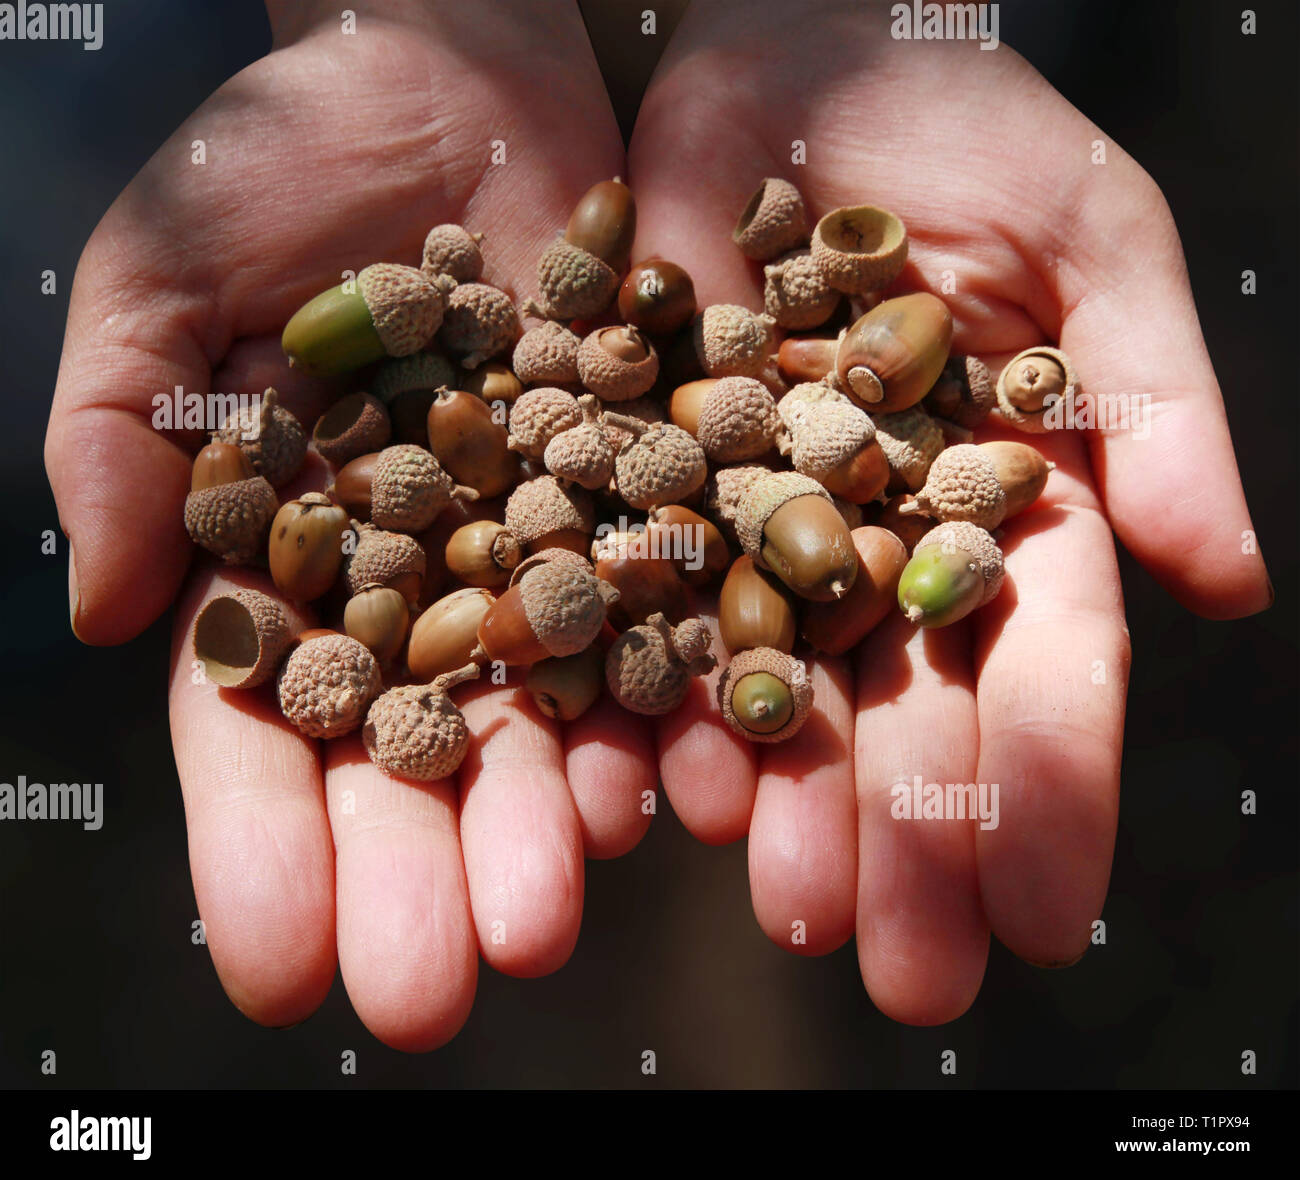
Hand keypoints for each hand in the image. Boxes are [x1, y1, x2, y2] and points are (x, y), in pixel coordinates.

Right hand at [44, 0, 658, 1050]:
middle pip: (419, 752)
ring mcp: (545, 544)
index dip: (266, 852)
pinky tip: (685, 786)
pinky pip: (671, 608)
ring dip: (555, 817)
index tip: (276, 971)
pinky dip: (677, 697)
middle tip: (440, 991)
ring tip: (559, 913)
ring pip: (552, 709)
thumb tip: (111, 605)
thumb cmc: (278, 165)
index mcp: (291, 562)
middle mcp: (424, 581)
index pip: (263, 730)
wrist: (449, 75)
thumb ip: (122, 437)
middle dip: (426, 870)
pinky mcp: (652, 488)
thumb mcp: (165, 284)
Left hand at [627, 0, 1270, 1023]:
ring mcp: (748, 523)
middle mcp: (873, 541)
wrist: (802, 55)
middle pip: (901, 706)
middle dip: (912, 839)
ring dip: (785, 802)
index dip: (1048, 785)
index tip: (1048, 916)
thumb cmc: (970, 135)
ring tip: (791, 911)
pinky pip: (637, 602)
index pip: (1037, 663)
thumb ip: (1150, 404)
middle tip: (912, 974)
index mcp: (996, 502)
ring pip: (772, 683)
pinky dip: (649, 694)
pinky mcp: (636, 481)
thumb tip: (1234, 581)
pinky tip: (657, 791)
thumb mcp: (1090, 240)